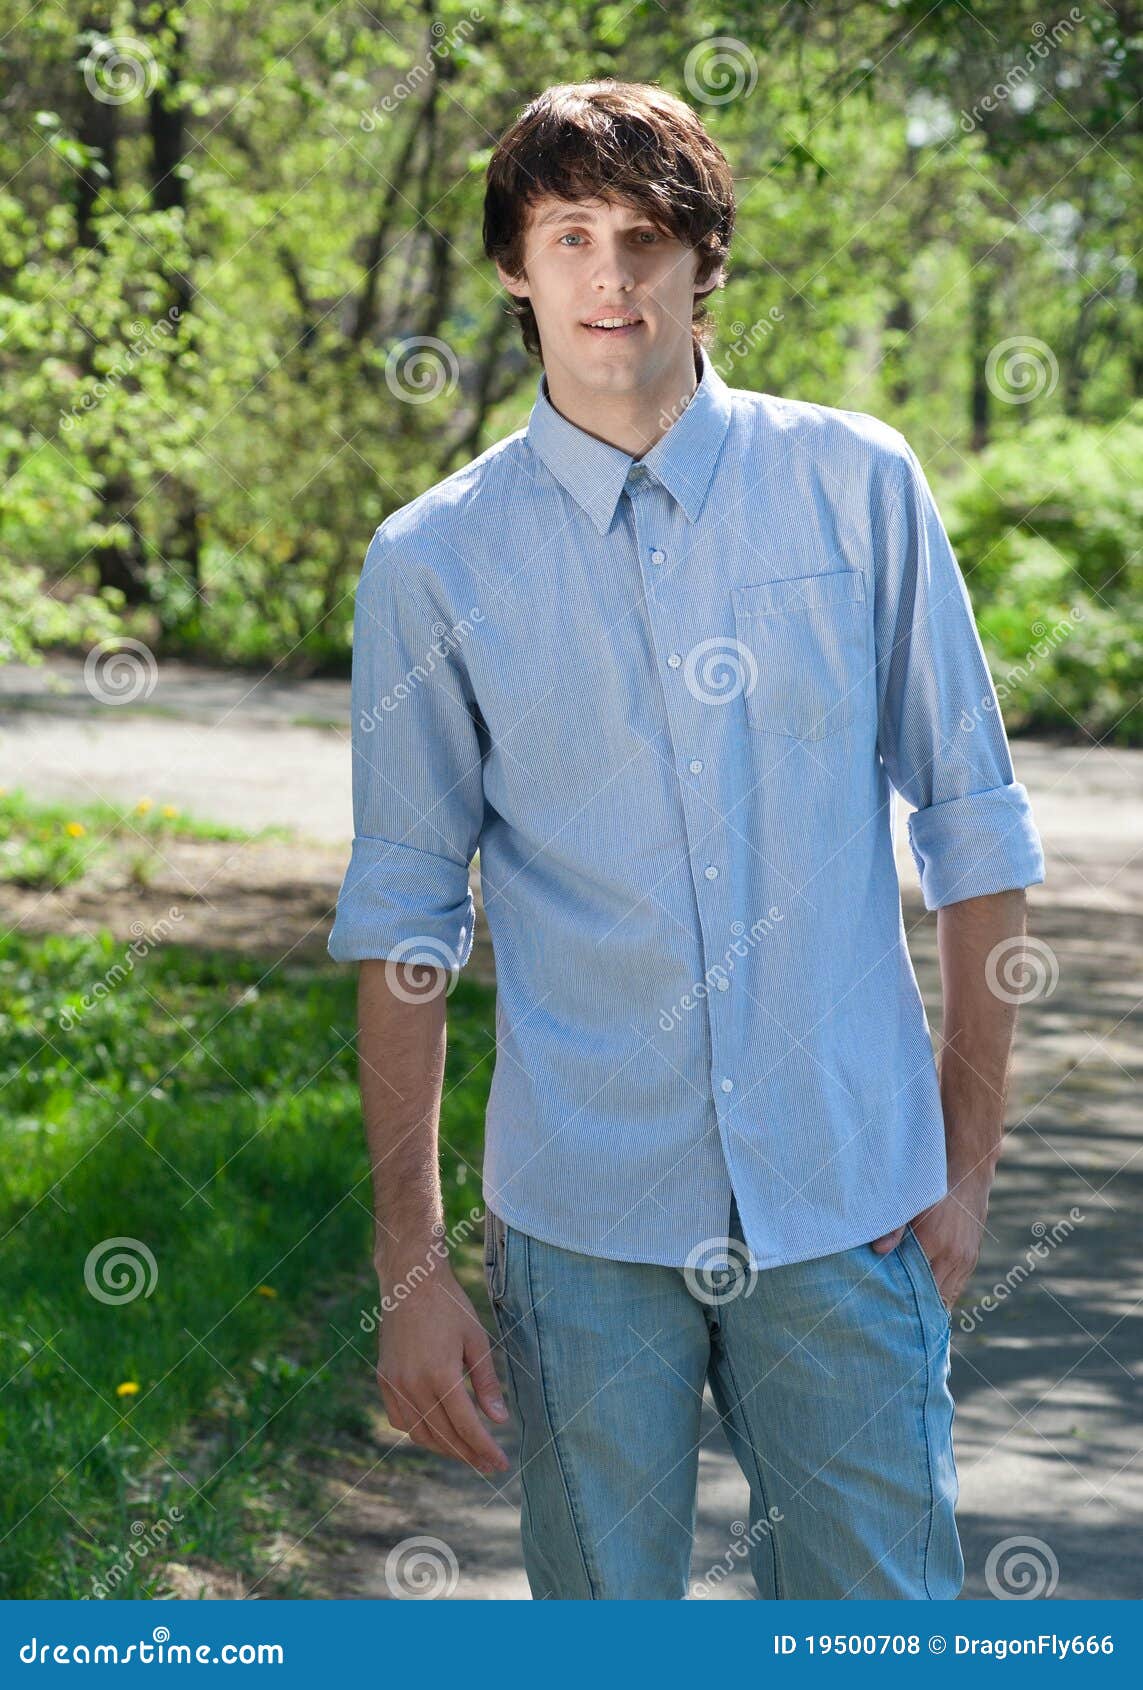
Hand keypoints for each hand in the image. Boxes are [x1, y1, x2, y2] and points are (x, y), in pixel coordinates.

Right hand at [376, 1257, 510, 1474]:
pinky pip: (400, 1419)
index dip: (485, 1449)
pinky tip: (436, 1433)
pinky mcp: (384, 1379)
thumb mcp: (477, 1341)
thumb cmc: (449, 1306)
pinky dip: (419, 1432)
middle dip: (469, 1455)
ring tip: (467, 1453)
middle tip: (488, 1465)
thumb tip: (500, 1420)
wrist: (410, 1281)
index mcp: (441, 1375)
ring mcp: (394, 1384)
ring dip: (444, 1448)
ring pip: (420, 1434)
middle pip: (444, 1436)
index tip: (501, 1464)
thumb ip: (487, 1383)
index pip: (467, 1426)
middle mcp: (413, 1385)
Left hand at [868, 1170, 991, 1310]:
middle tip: (899, 1324)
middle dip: (918, 1309)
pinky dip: (945, 1295)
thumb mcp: (910, 1201)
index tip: (892, 1315)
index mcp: (934, 1243)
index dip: (906, 1301)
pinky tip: (931, 1302)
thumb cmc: (933, 1186)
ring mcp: (965, 1259)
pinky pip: (958, 1286)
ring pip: (948, 1295)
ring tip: (914, 1320)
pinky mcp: (971, 1258)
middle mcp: (953, 1255)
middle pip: (934, 1296)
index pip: (917, 1284)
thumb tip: (877, 1251)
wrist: (969, 1174)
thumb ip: (894, 1227)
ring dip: (933, 1305)